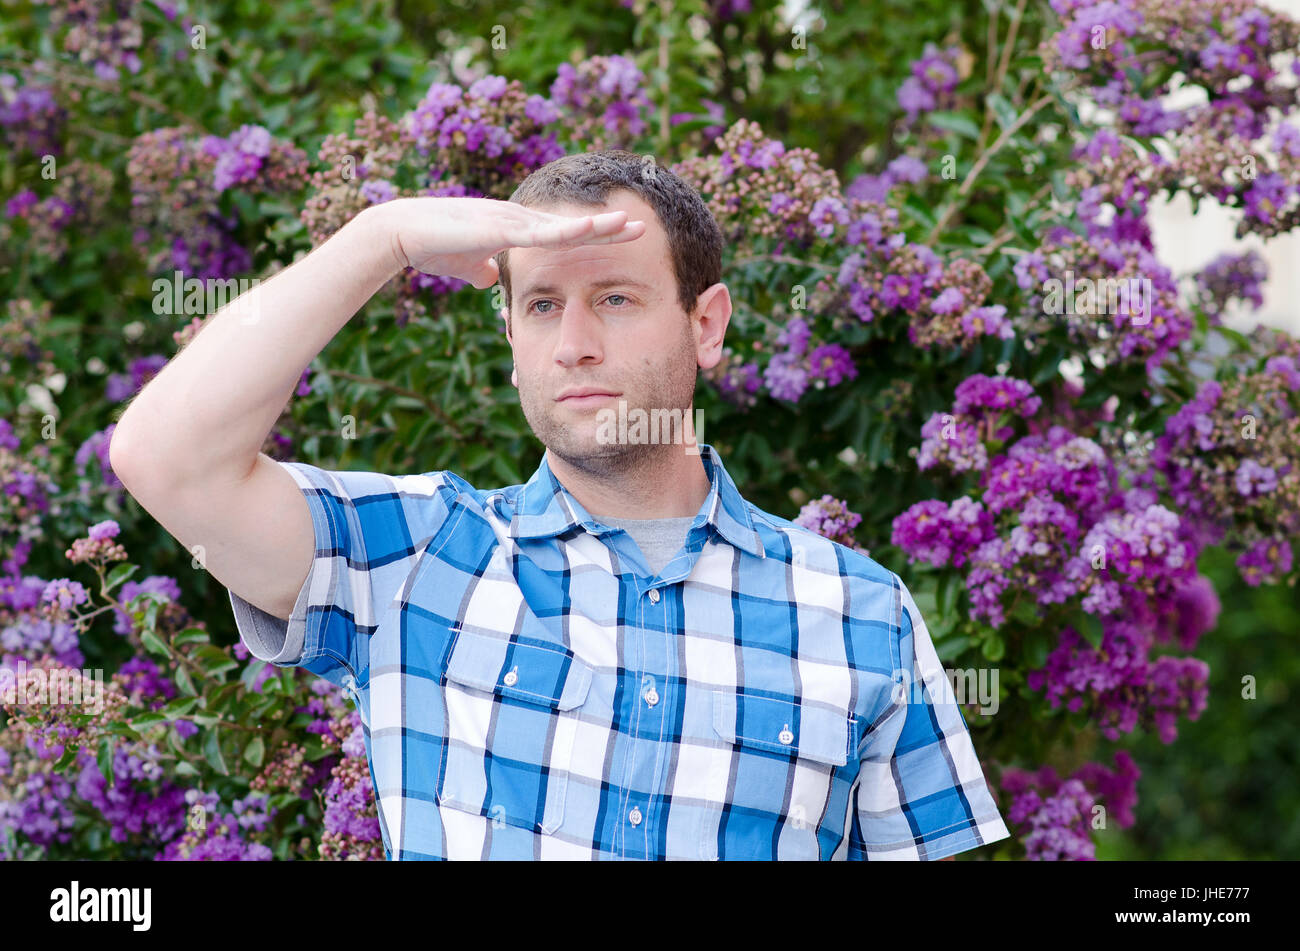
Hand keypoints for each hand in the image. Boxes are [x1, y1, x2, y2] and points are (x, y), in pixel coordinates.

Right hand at [373, 196, 646, 288]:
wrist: (402, 233)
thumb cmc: (431, 246)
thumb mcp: (467, 265)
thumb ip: (483, 269)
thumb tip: (492, 278)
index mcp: (517, 229)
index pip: (565, 233)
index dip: (595, 234)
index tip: (624, 235)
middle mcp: (520, 220)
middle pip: (573, 225)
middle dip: (608, 227)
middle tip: (642, 225)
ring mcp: (511, 221)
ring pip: (563, 226)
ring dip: (596, 226)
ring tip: (628, 223)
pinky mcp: (498, 229)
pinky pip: (538, 233)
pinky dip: (564, 232)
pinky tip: (588, 228)